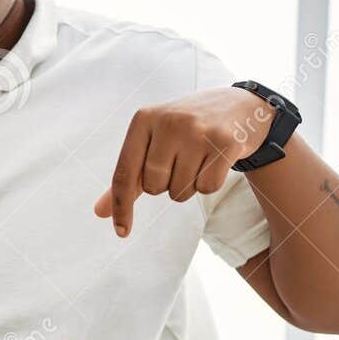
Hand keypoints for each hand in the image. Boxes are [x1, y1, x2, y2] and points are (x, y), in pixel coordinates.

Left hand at [94, 86, 269, 236]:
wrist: (238, 107)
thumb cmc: (186, 130)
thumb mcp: (152, 143)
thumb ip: (128, 178)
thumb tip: (100, 212)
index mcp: (144, 119)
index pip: (124, 173)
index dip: (122, 207)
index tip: (121, 232)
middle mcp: (169, 122)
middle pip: (154, 187)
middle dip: (165, 185)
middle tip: (180, 162)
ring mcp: (198, 131)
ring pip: (180, 191)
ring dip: (188, 185)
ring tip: (199, 158)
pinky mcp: (225, 142)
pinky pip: (207, 188)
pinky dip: (209, 183)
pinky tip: (215, 161)